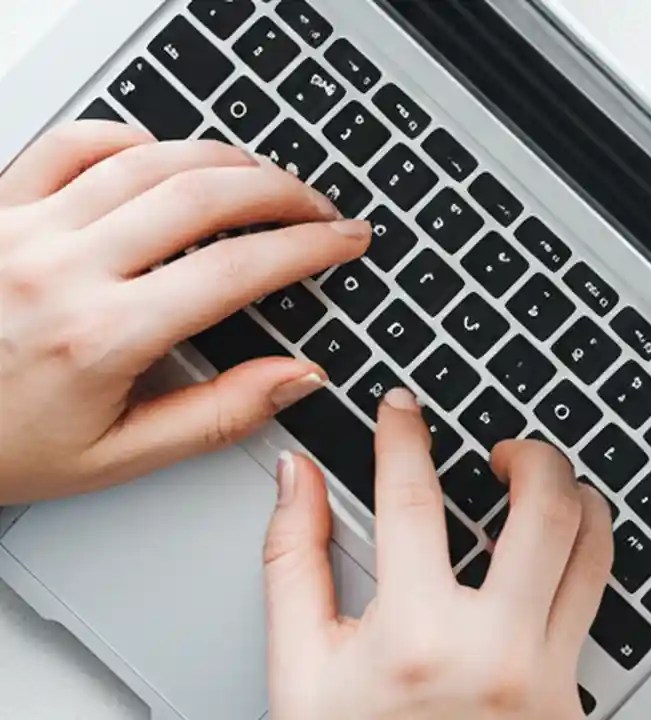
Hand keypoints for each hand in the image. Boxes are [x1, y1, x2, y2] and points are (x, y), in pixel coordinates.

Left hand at [0, 121, 370, 502]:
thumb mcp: (118, 456)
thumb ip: (218, 415)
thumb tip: (296, 377)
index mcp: (102, 335)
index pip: (237, 270)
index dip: (309, 247)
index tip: (344, 241)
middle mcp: (63, 268)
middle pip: (203, 195)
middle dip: (282, 191)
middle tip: (318, 206)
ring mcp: (25, 227)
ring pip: (149, 159)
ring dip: (224, 159)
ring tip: (262, 178)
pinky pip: (74, 143)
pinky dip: (132, 138)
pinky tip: (162, 156)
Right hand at [263, 388, 612, 719]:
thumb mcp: (302, 672)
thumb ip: (294, 565)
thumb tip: (297, 481)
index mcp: (416, 637)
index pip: (414, 497)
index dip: (404, 435)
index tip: (403, 409)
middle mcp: (494, 650)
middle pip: (544, 507)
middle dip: (529, 453)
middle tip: (503, 449)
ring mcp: (545, 675)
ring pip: (593, 549)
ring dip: (577, 498)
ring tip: (546, 487)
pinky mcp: (572, 698)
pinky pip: (598, 603)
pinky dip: (586, 558)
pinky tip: (560, 550)